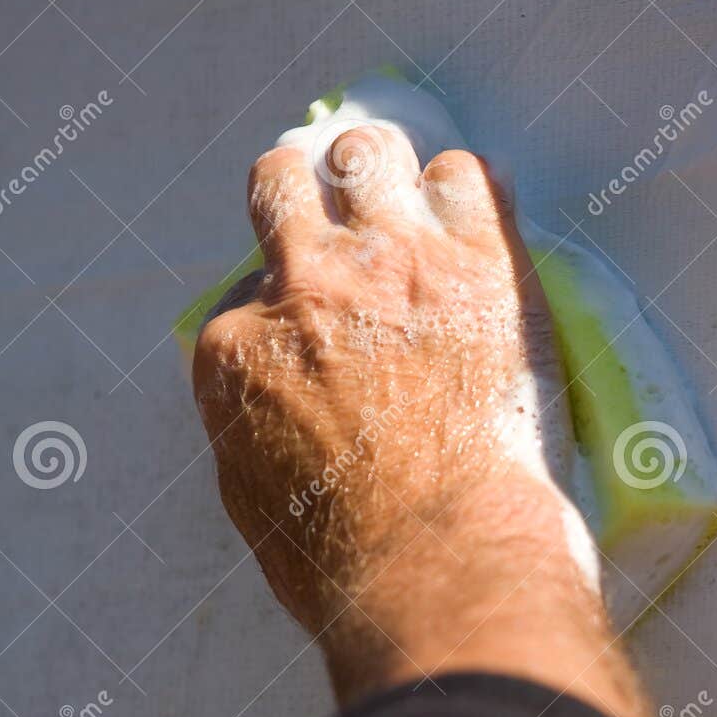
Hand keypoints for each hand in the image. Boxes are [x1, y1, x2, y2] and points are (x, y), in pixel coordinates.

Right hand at [193, 125, 651, 716]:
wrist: (442, 561)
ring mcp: (392, 264)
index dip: (286, 307)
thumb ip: (248, 422)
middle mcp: (302, 284)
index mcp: (236, 347)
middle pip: (287, 182)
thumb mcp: (253, 497)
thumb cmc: (349, 562)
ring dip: (385, 178)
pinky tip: (477, 230)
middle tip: (346, 229)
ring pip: (371, 154)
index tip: (319, 332)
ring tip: (414, 215)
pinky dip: (469, 195)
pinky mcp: (479, 262)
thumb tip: (267, 393)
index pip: (250, 288)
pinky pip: (469, 176)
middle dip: (310, 196)